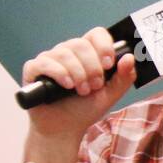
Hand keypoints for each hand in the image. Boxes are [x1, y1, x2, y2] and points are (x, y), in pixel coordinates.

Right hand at [22, 27, 136, 140]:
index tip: (108, 65)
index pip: (96, 34)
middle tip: (94, 86)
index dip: (104, 46)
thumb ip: (124, 77)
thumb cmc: (87, 108)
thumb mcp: (111, 94)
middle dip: (92, 68)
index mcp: (88, 54)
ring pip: (64, 53)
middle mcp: (68, 52)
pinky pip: (44, 62)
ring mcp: (49, 59)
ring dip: (78, 74)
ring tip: (82, 91)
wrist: (65, 128)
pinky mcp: (33, 69)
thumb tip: (129, 57)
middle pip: (81, 44)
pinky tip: (66, 86)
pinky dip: (59, 74)